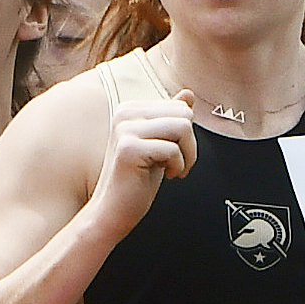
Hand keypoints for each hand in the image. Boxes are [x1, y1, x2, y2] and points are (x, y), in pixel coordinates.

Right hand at [87, 91, 196, 239]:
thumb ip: (171, 117)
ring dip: (187, 154)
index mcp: (131, 108)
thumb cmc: (138, 179)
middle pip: (184, 114)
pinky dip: (178, 166)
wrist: (113, 210)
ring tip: (172, 169)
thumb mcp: (160, 143)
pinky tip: (166, 176)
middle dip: (190, 143)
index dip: (186, 135)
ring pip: (183, 127)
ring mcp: (125, 129)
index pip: (181, 107)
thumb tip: (188, 93)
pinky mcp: (128, 148)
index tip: (172, 154)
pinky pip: (173, 149)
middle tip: (176, 163)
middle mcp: (125, 113)